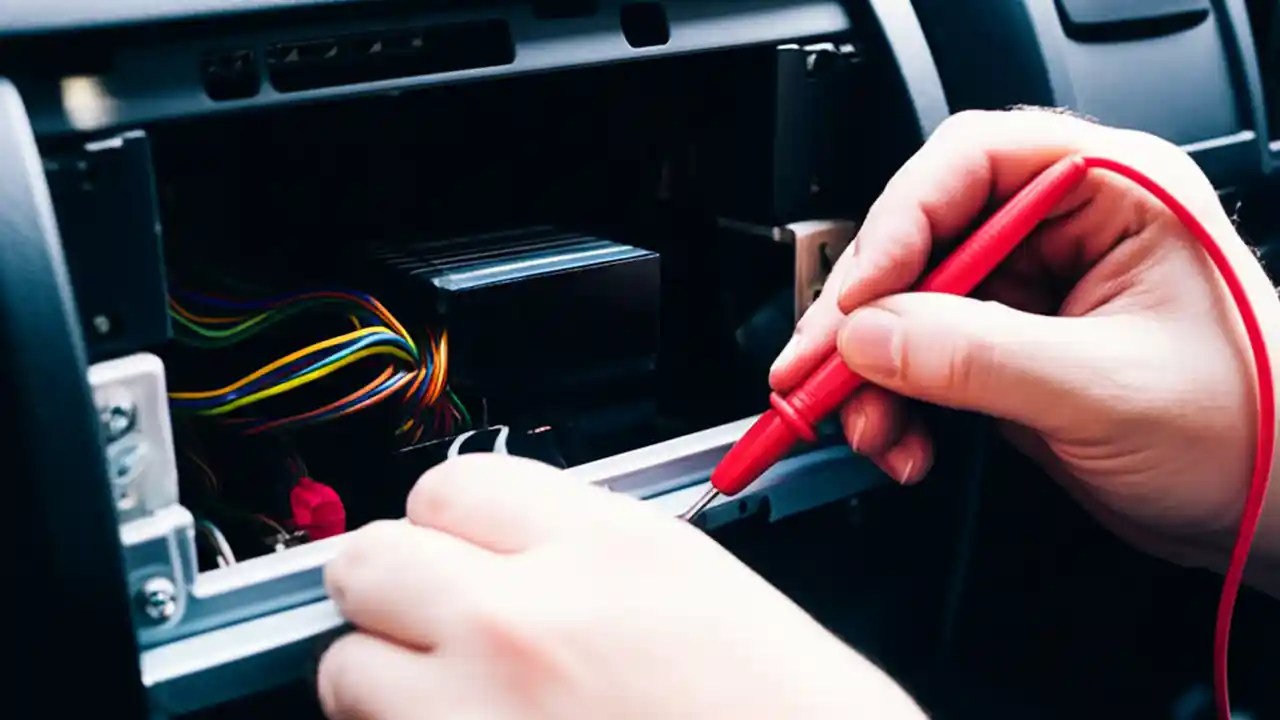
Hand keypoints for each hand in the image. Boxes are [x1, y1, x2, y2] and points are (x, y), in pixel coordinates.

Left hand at [317, 454, 923, 719]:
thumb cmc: (794, 719)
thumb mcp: (702, 586)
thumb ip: (589, 552)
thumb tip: (507, 549)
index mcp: (606, 548)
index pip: (449, 484)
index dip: (444, 519)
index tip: (448, 546)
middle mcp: (528, 620)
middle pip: (370, 560)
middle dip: (386, 587)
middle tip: (418, 616)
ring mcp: (482, 714)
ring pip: (347, 668)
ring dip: (379, 680)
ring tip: (436, 700)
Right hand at [771, 109, 1279, 592]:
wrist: (1273, 514)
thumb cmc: (1250, 429)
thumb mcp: (1105, 387)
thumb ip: (978, 356)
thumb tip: (870, 335)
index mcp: (1112, 190)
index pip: (971, 163)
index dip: (900, 222)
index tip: (859, 297)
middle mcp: (1061, 229)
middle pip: (923, 239)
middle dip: (864, 314)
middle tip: (815, 368)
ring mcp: (1029, 293)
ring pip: (908, 308)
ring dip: (872, 372)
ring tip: (868, 428)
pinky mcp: (1005, 351)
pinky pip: (921, 361)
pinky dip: (896, 404)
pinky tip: (902, 444)